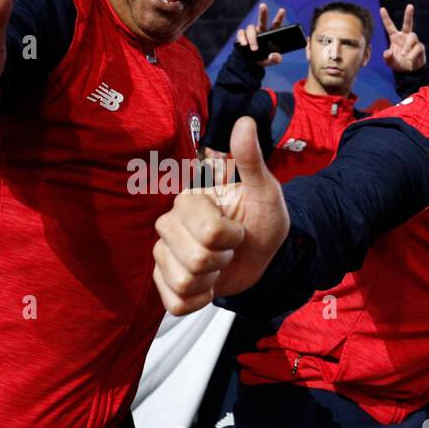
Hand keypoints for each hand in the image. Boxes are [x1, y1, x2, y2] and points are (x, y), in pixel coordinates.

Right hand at [153, 117, 289, 314]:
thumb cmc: (261, 221)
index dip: (230, 237)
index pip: (207, 232)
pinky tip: (208, 285)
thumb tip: (245, 123)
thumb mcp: (265, 191)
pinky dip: (199, 300)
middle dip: (222, 259)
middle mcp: (167, 226)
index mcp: (188, 201)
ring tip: (218, 265)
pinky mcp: (164, 284)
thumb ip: (251, 160)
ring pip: (184, 282)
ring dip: (212, 280)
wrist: (263, 257)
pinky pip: (175, 304)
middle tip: (228, 250)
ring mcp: (163, 255)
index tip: (237, 229)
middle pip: (194, 260)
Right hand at [235, 3, 286, 65]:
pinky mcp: (242, 36)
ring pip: (250, 29)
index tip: (282, 10)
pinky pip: (241, 34)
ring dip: (252, 38)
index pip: (275, 24)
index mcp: (270, 34)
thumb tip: (274, 56)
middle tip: (263, 5)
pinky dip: (242, 38)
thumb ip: (275, 59)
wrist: (250, 64)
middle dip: (263, 13)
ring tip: (254, 49)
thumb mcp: (271, 61)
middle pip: (262, 20)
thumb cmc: (263, 58)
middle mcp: (261, 30)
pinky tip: (244, 44)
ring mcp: (251, 33)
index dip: (279, 17)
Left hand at [379, 3, 425, 73]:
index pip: (389, 26)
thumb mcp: (390, 62)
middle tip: (410, 6)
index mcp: (395, 37)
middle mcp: (405, 36)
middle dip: (408, 15)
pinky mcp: (420, 47)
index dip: (386, 18)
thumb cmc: (398, 64)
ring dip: (408, 46)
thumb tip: (388, 52)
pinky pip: (418, 48)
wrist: (408, 72)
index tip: (381, 9)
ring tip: (404, 55)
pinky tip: (410, 59)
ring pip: (412, 38)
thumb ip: (387, 57)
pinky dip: (413, 54)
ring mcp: (413, 41)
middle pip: (408, 24)